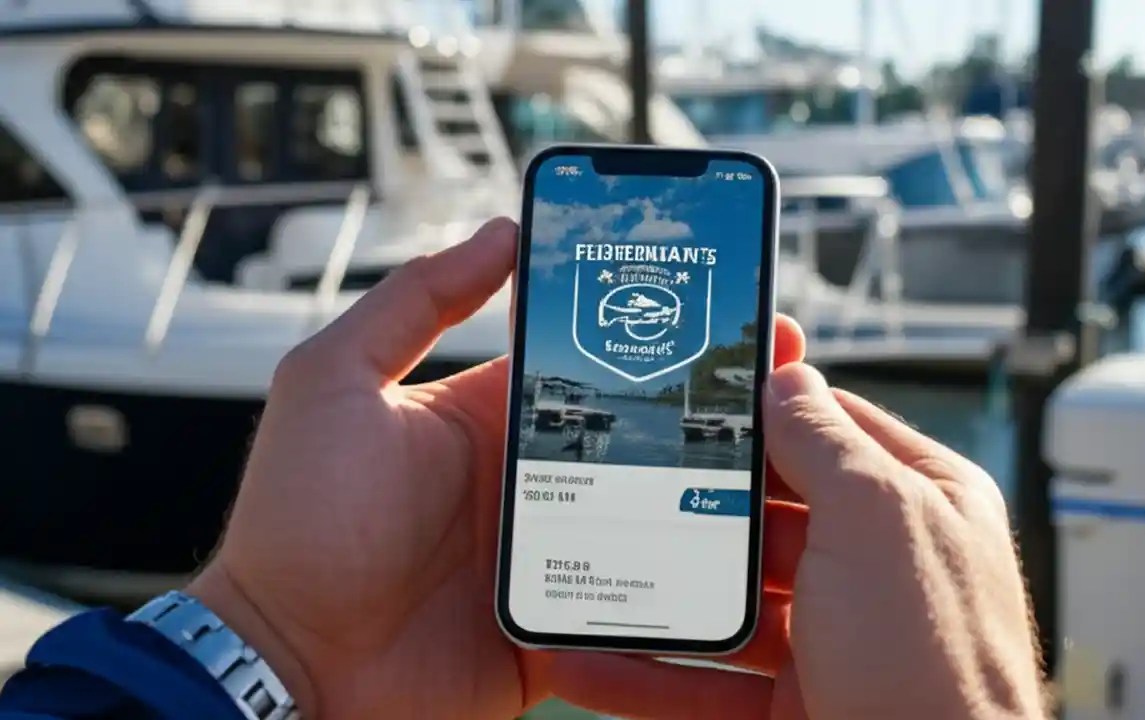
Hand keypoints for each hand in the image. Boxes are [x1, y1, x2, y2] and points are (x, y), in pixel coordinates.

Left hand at [185, 216, 807, 718]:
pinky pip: (642, 601)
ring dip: (717, 495)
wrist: (292, 665)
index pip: (591, 358)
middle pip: (642, 434)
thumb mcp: (333, 384)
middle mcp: (532, 478)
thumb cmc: (299, 523)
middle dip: (714, 409)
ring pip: (659, 514)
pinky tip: (745, 563)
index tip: (722, 300)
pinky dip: (689, 586)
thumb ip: (412, 303)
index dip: (655, 330)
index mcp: (490, 414)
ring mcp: (554, 551)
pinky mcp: (565, 621)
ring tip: (789, 467)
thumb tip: (499, 231)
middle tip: (787, 383)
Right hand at [548, 363, 1044, 718]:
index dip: (761, 411)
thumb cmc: (937, 665)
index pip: (829, 429)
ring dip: (658, 597)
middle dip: (692, 505)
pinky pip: (706, 685)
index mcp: (918, 504)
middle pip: (766, 516)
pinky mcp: (796, 706)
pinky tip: (589, 664)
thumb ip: (825, 444)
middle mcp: (878, 569)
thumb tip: (785, 375)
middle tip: (615, 482)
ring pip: (727, 605)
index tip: (688, 396)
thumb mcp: (878, 520)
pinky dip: (647, 679)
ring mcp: (836, 641)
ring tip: (586, 573)